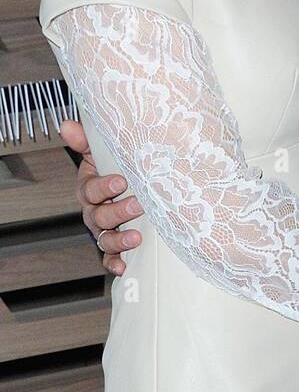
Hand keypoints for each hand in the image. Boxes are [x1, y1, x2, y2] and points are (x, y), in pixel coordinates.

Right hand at [61, 119, 143, 276]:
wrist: (130, 185)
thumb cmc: (115, 169)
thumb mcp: (102, 152)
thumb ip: (86, 140)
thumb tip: (68, 125)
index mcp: (90, 188)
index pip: (91, 189)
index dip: (103, 186)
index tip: (120, 181)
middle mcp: (95, 211)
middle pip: (99, 216)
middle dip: (118, 211)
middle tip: (137, 204)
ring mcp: (104, 230)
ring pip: (105, 238)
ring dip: (119, 239)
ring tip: (135, 236)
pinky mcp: (115, 245)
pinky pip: (110, 257)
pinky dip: (114, 263)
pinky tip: (123, 266)